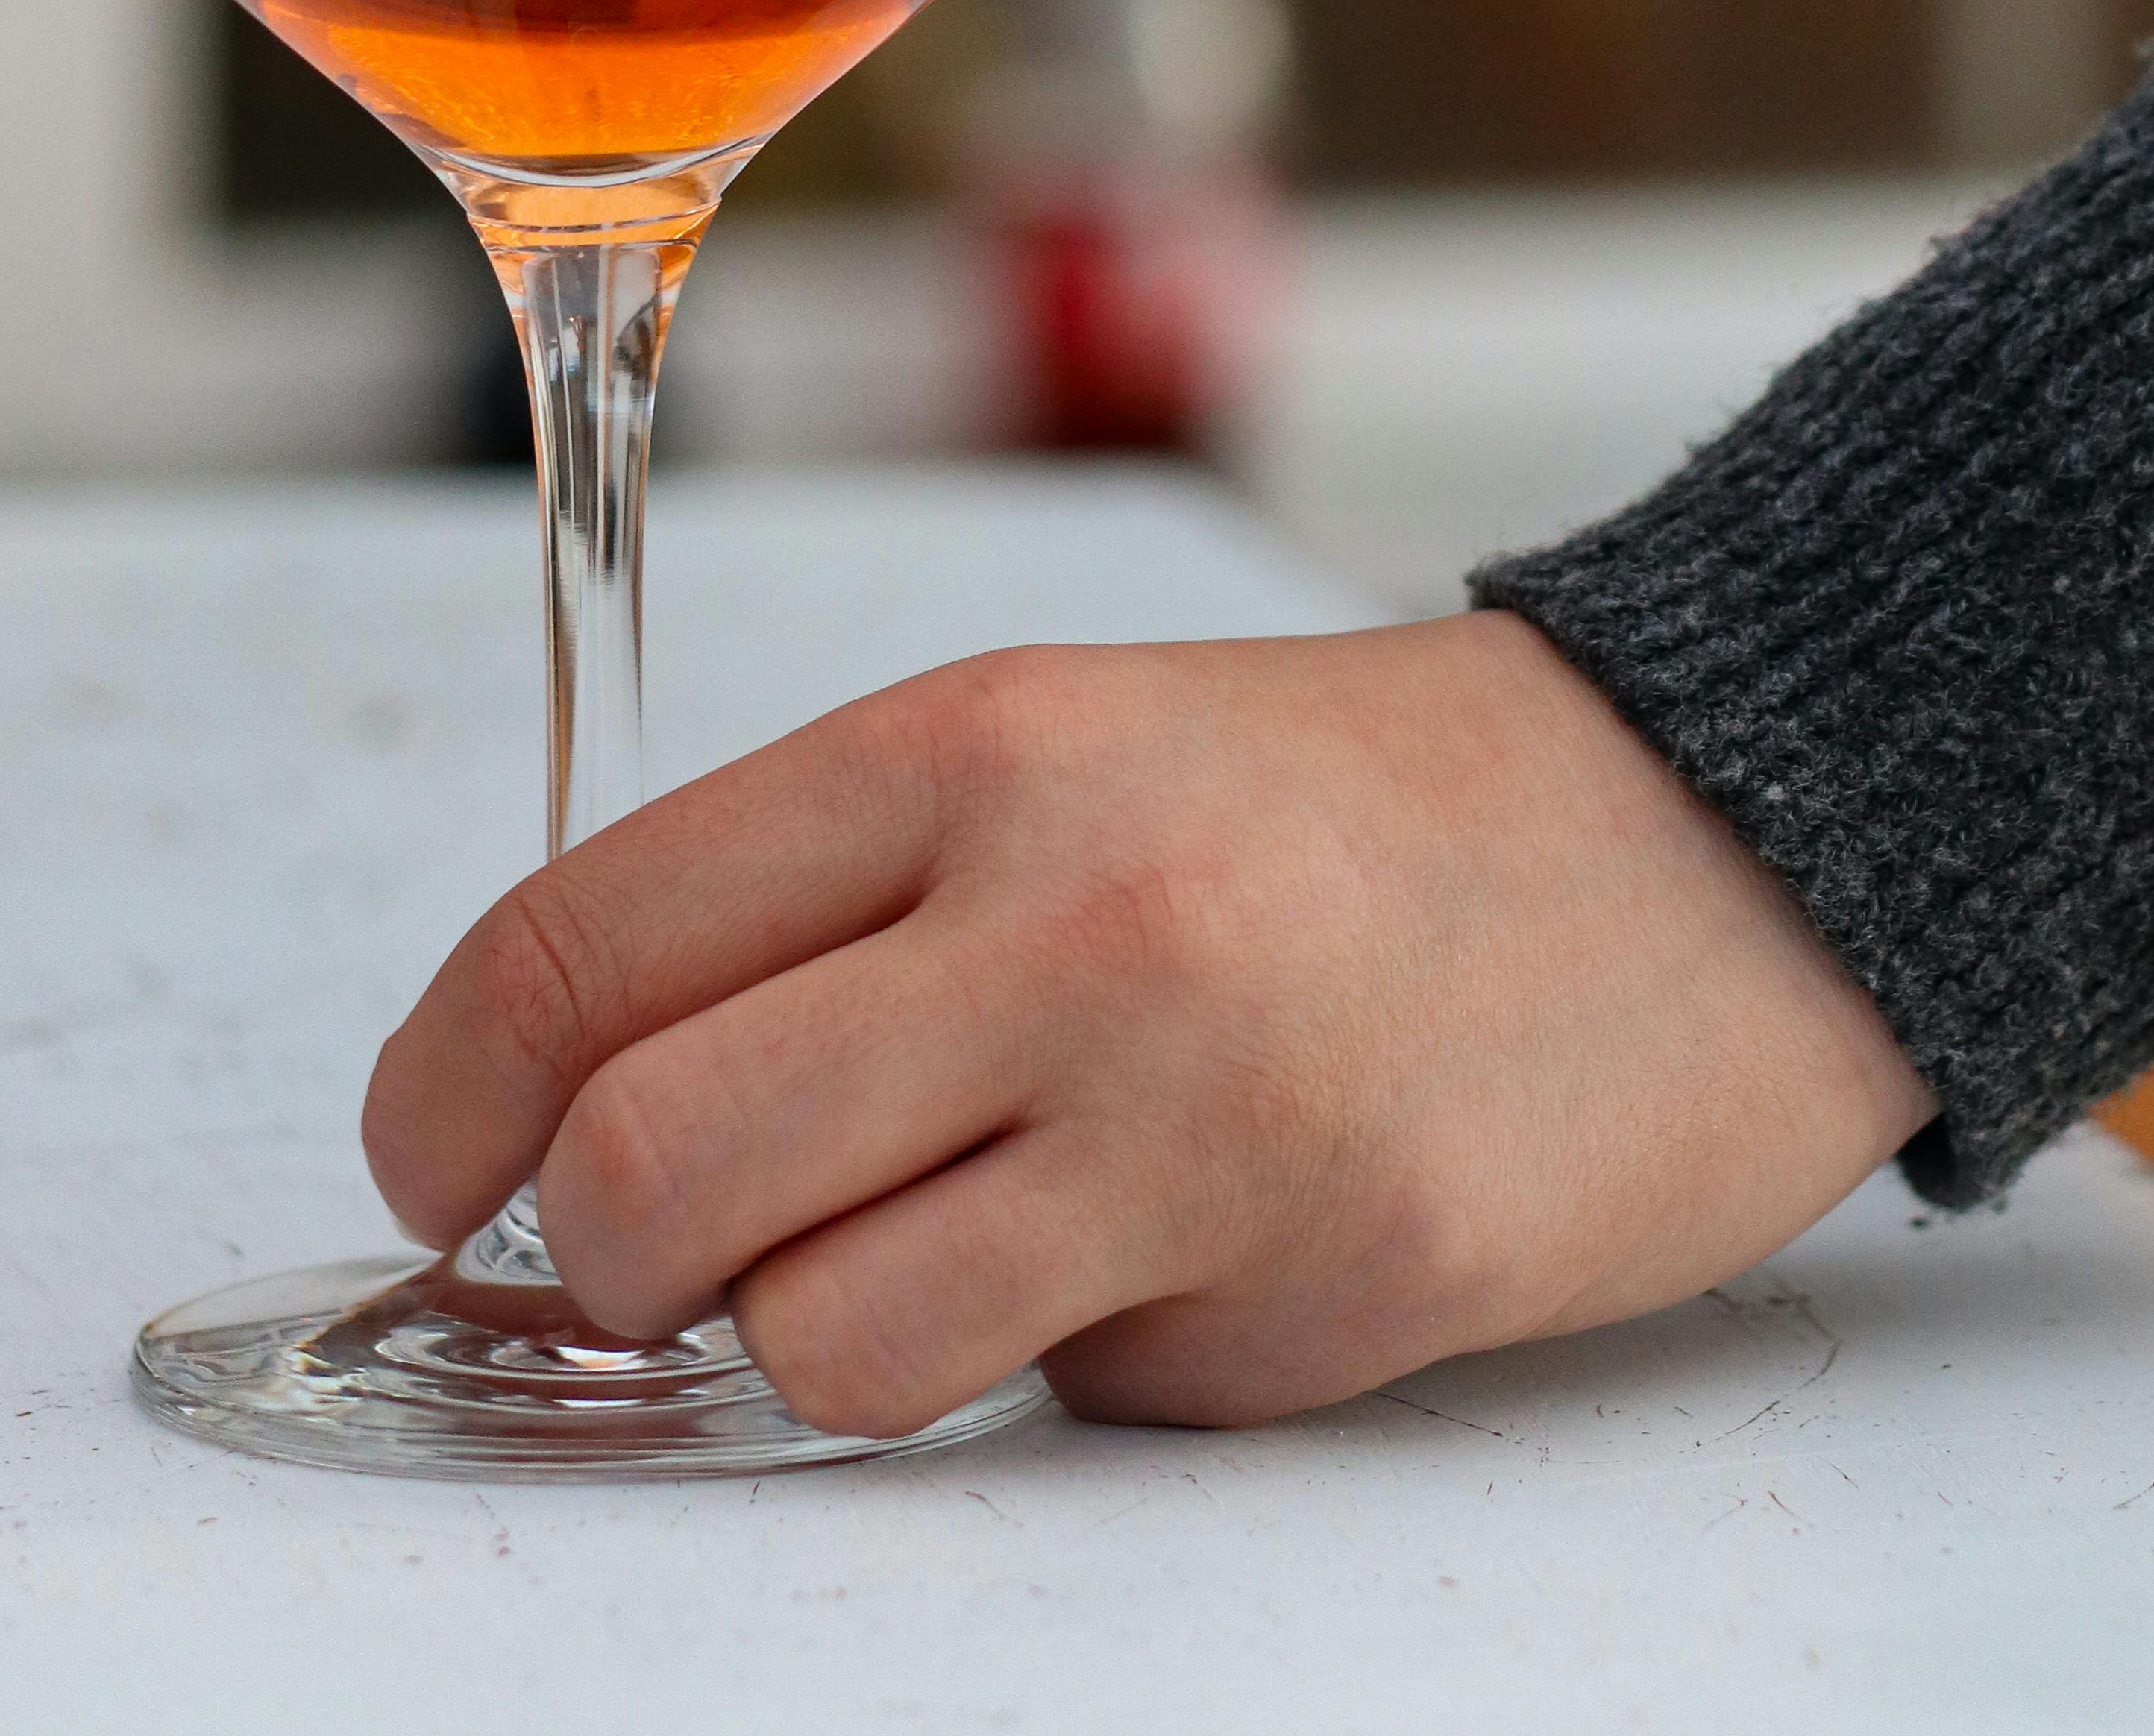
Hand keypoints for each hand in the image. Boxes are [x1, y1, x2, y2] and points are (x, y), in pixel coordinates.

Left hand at [362, 611, 1930, 1436]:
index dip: (444, 1101)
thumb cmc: (1345, 799)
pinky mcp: (1337, 1290)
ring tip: (957, 1250)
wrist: (1715, 823)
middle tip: (663, 1262)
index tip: (438, 1169)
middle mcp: (1070, 918)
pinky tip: (1213, 1238)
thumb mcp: (1061, 748)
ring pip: (824, 1352)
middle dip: (603, 1271)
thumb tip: (579, 1117)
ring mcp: (1208, 1118)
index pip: (581, 948)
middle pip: (653, 1181)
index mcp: (971, 747)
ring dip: (833, 1344)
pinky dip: (1095, 1358)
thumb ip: (829, 904)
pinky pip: (1082, 1405)